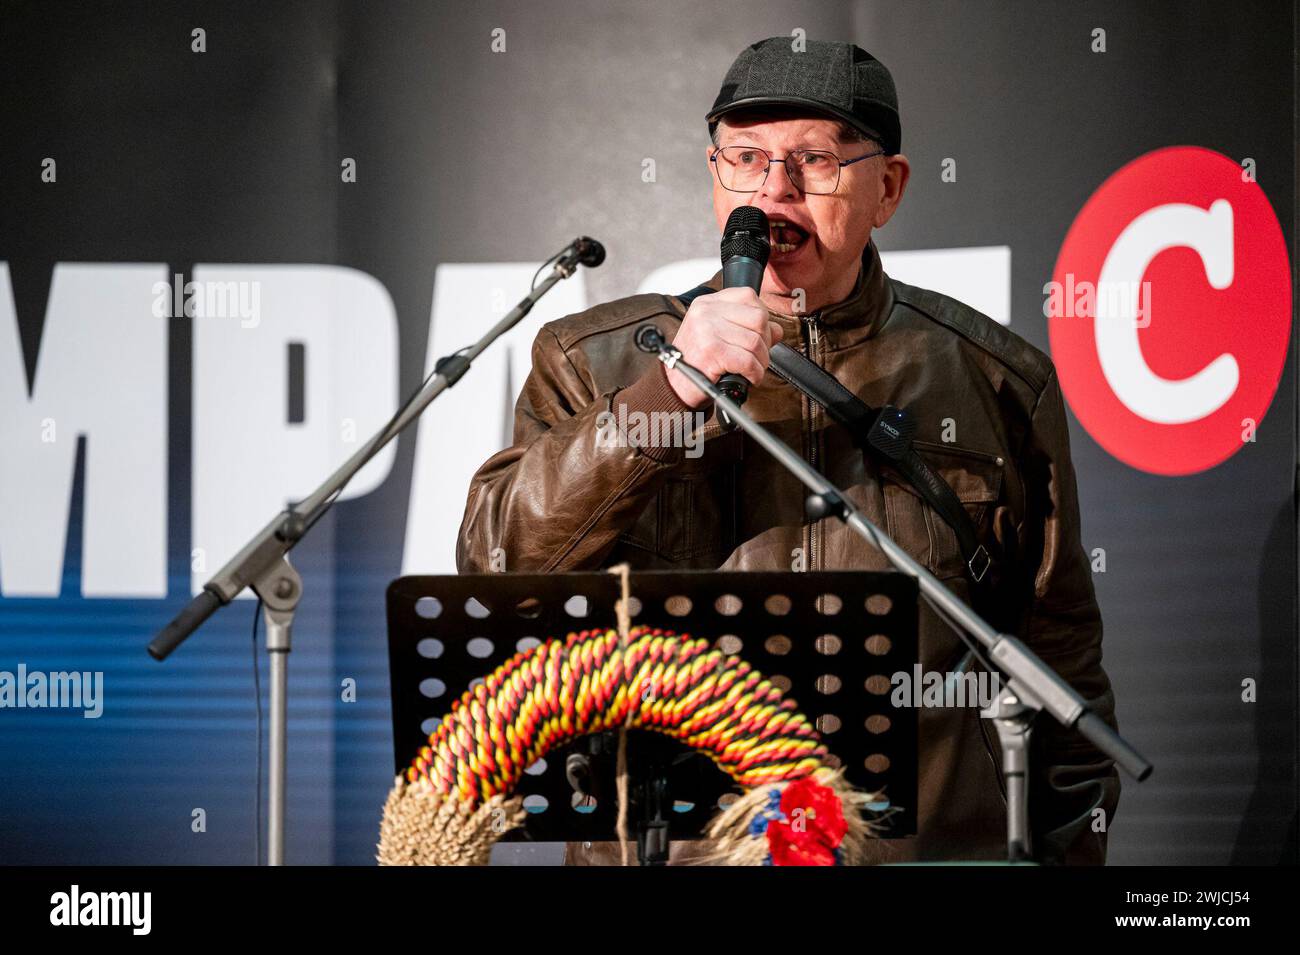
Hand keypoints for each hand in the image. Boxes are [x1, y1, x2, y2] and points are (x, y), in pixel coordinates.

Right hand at [666, 287, 783, 407]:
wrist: (674, 386)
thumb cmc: (695, 360)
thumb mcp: (717, 334)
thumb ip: (746, 327)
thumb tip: (776, 330)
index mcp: (707, 303)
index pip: (748, 296)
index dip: (761, 318)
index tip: (757, 334)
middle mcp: (706, 312)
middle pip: (758, 319)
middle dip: (765, 342)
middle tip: (756, 356)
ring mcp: (707, 331)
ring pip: (755, 342)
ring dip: (760, 361)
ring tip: (751, 369)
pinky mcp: (712, 352)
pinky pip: (748, 361)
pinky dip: (755, 373)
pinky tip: (749, 377)